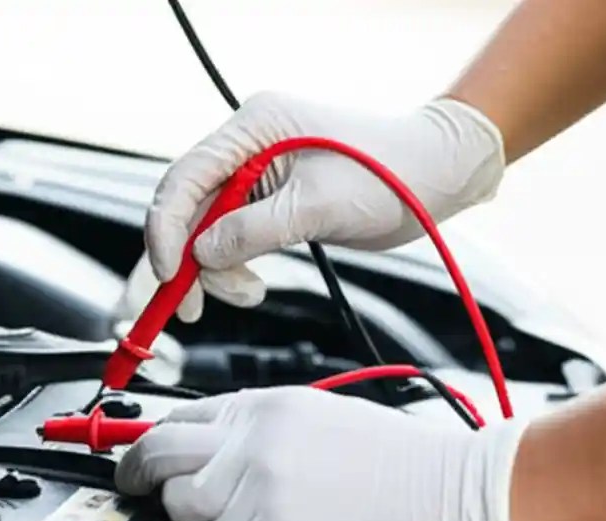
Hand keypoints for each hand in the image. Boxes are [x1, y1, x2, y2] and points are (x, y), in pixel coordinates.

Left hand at [115, 387, 539, 520]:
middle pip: (156, 459)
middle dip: (137, 476)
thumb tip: (200, 446)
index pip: (173, 420)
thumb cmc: (400, 464)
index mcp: (262, 408)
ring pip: (180, 514)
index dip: (149, 444)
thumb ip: (251, 429)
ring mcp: (256, 498)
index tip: (140, 460)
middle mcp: (251, 447)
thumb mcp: (315, 417)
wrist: (457, 503)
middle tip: (136, 487)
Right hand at [135, 92, 504, 321]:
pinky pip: (229, 235)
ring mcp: (254, 172)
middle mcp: (245, 145)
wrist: (439, 173)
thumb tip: (200, 256)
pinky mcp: (267, 198)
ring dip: (215, 270)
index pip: (184, 178)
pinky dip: (232, 266)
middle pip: (187, 208)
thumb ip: (251, 231)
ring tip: (249, 293)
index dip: (167, 229)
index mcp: (252, 128)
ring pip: (205, 229)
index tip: (169, 275)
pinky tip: (251, 283)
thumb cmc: (393, 175)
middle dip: (186, 260)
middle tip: (188, 308)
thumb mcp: (318, 207)